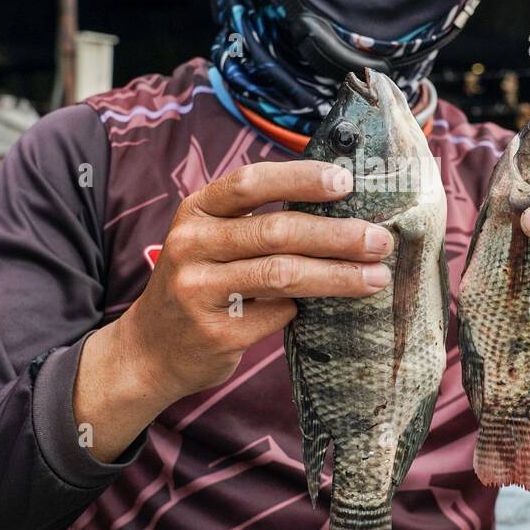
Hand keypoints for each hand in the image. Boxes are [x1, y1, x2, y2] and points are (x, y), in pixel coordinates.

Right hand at [76, 161, 393, 459]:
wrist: (150, 350)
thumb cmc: (200, 283)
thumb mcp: (212, 240)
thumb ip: (258, 222)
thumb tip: (343, 210)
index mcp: (196, 212)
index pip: (250, 182)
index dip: (300, 179)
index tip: (346, 182)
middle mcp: (192, 245)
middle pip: (277, 231)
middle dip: (337, 235)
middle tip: (379, 240)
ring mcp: (199, 290)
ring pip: (283, 275)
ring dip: (338, 275)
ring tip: (376, 277)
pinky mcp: (215, 332)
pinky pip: (278, 315)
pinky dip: (303, 311)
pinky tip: (317, 311)